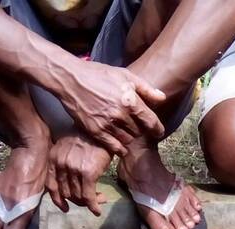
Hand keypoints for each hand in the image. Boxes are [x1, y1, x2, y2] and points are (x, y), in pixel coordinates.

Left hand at [45, 132, 111, 214]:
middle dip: (78, 200)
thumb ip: (63, 164)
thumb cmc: (86, 138)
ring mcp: (73, 169)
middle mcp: (60, 164)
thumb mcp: (67, 149)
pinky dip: (93, 206)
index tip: (66, 207)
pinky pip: (88, 196)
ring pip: (78, 196)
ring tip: (100, 198)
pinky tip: (98, 210)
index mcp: (53, 158)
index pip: (51, 186)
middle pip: (66, 193)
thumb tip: (70, 186)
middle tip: (90, 200)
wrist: (100, 130)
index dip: (58, 200)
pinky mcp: (87, 173)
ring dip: (89, 202)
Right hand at [51, 61, 165, 155]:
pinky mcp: (96, 132)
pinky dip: (120, 147)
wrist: (71, 79)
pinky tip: (120, 143)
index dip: (157, 129)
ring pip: (128, 140)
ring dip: (130, 138)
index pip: (151, 122)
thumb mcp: (125, 75)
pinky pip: (114, 147)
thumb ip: (146, 89)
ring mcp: (107, 125)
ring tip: (127, 132)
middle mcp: (120, 115)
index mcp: (130, 101)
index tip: (158, 131)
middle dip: (141, 131)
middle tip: (139, 128)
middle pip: (139, 132)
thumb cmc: (99, 74)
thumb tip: (163, 98)